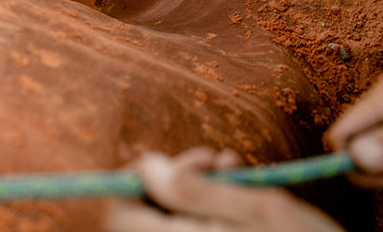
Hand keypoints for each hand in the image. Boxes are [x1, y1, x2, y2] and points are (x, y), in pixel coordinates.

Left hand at [107, 147, 343, 231]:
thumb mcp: (262, 210)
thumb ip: (198, 191)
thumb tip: (146, 167)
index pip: (120, 214)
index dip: (134, 180)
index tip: (165, 158)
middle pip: (145, 214)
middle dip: (175, 177)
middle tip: (212, 158)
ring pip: (171, 220)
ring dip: (195, 189)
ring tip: (231, 169)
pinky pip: (193, 229)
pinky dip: (208, 208)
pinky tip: (236, 191)